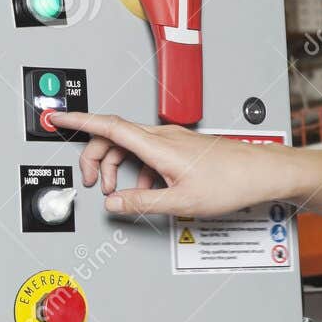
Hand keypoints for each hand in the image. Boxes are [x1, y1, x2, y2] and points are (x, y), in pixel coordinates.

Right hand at [46, 110, 293, 217]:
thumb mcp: (181, 201)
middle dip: (97, 158)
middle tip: (94, 183)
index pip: (107, 126)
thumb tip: (115, 203)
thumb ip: (142, 203)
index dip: (78, 121)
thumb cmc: (233, 181)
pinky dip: (140, 170)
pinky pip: (150, 153)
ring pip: (131, 146)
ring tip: (123, 192)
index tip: (57, 118)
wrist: (264, 172)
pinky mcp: (183, 147)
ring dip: (119, 167)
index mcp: (158, 145)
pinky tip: (150, 190)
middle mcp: (164, 136)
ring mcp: (174, 140)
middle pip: (114, 138)